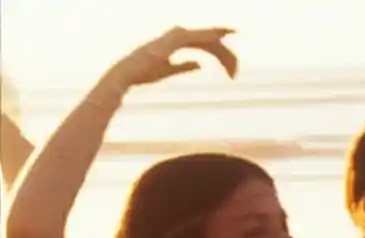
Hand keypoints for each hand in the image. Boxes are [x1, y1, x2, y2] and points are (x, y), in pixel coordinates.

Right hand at [108, 26, 237, 88]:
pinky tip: (226, 36)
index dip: (222, 51)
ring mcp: (177, 35)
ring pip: (209, 41)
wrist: (127, 74)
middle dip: (226, 57)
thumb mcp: (168, 70)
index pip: (206, 43)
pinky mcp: (175, 40)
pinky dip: (213, 37)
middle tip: (235, 75)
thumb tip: (199, 64)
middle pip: (210, 42)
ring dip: (223, 56)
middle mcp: (178, 35)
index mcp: (177, 41)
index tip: (236, 61)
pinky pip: (200, 38)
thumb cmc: (144, 73)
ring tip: (234, 72)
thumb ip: (184, 66)